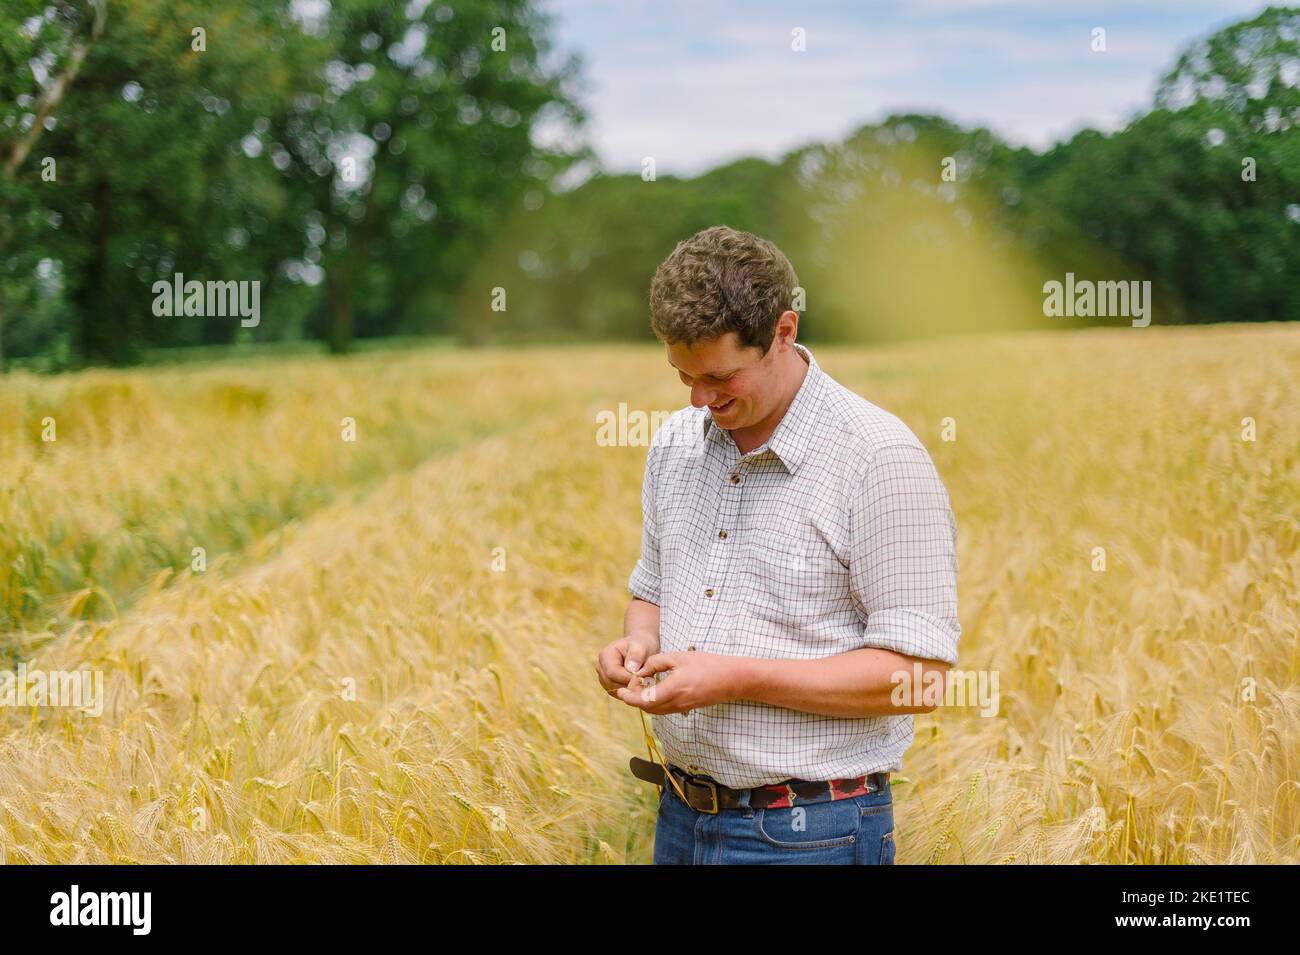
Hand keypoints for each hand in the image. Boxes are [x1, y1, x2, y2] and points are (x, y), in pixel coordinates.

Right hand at [595, 632, 659, 697]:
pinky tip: (639, 685)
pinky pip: (619, 694)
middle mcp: (601, 668)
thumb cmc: (641, 646)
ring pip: (615, 691)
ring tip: (644, 682)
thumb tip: (631, 669)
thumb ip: (636, 656)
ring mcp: (604, 678)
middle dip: (629, 685)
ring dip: (630, 689)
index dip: (627, 677)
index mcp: (605, 655)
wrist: (641, 649)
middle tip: (646, 682)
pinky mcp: (610, 686)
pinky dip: (630, 692)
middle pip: (612, 684)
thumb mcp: (641, 646)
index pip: (612, 673)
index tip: (643, 677)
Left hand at [615, 650, 745, 714]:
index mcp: (674, 689)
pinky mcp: (686, 708)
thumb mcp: (679, 657)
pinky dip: (654, 702)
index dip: (629, 697)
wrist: (731, 679)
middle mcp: (676, 702)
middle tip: (628, 686)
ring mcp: (682, 708)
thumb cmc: (708, 664)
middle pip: (646, 708)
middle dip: (633, 699)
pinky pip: (664, 709)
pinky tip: (653, 690)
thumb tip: (640, 670)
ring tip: (639, 687)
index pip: (644, 700)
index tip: (621, 689)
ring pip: (654, 711)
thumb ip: (656, 663)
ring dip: (643, 702)